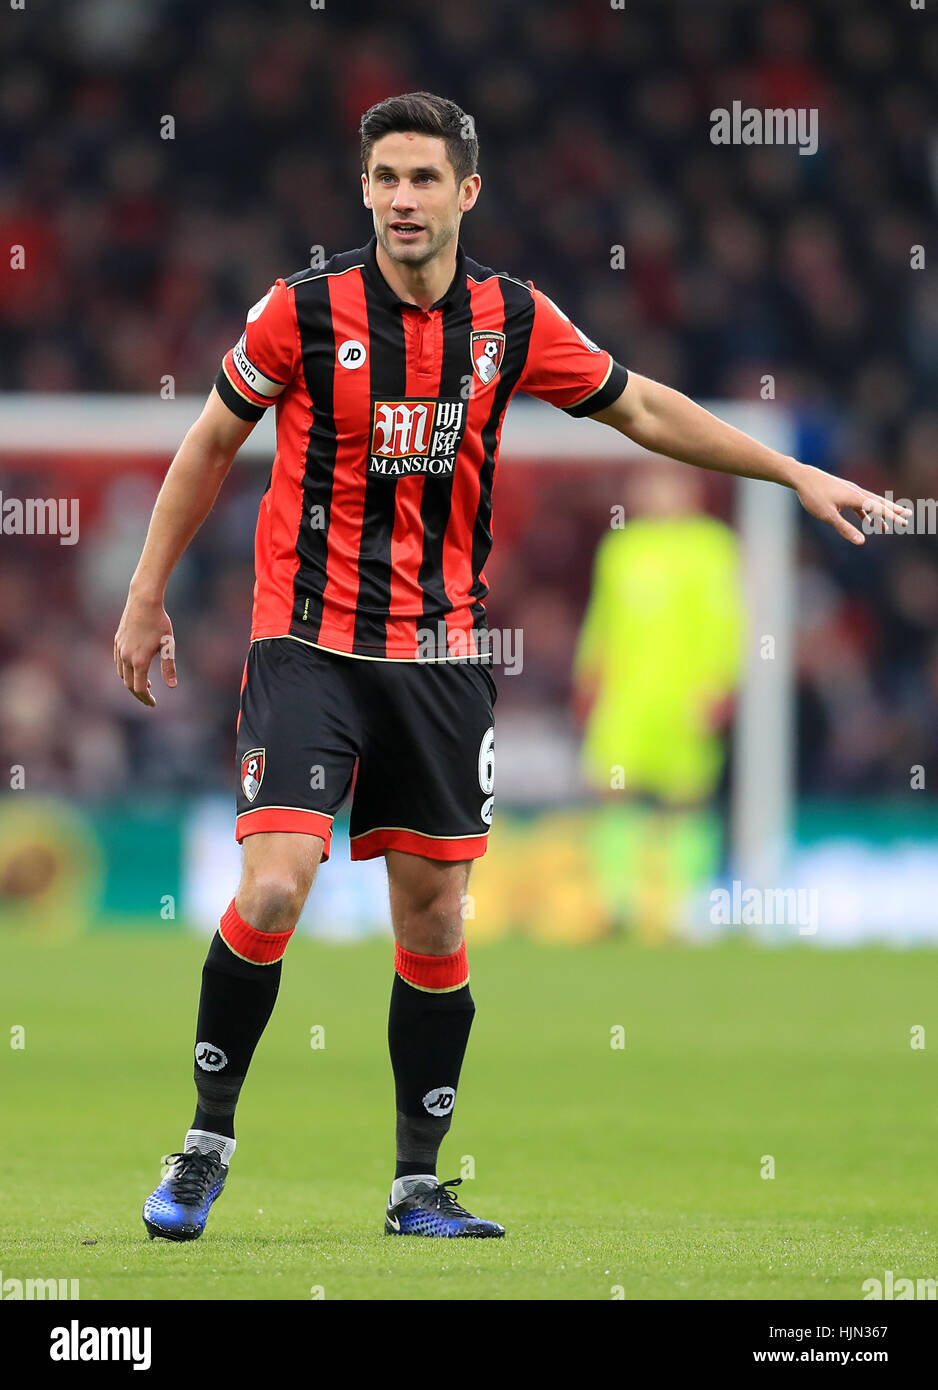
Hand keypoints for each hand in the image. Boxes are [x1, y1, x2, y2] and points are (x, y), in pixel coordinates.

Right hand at [114, 593, 176, 706]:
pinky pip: (118, 662)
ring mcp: (119, 649)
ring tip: (146, 685)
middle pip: (129, 684)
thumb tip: (172, 687)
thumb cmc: (159, 623)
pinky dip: (126, 670)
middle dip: (139, 694)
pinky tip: (135, 668)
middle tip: (149, 699)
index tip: (154, 703)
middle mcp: (126, 658)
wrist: (143, 601)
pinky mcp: (117, 641)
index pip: (140, 689)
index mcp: (139, 661)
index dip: (146, 698)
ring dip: (132, 682)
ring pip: (122, 673)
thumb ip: (169, 668)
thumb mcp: (168, 646)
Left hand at [793, 463, 911, 544]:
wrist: (802, 477)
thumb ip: (845, 528)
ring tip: (886, 528)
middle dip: (893, 511)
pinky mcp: (844, 491)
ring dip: (879, 514)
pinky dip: (866, 513)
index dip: (892, 516)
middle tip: (908, 516)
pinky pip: (860, 504)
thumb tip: (862, 541)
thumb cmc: (813, 496)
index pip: (879, 509)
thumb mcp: (828, 515)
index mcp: (855, 497)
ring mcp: (850, 491)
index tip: (904, 523)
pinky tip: (866, 522)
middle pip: (879, 502)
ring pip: (870, 503)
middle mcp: (856, 492)